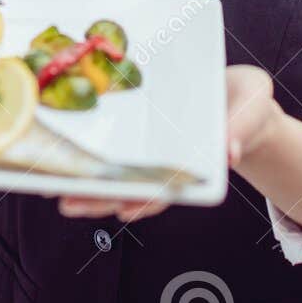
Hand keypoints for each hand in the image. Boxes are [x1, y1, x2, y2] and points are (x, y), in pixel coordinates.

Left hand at [56, 66, 279, 221]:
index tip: (123, 210)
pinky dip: (85, 156)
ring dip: (83, 182)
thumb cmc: (247, 104)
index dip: (144, 200)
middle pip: (130, 186)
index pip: (166, 190)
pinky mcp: (136, 131)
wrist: (236, 92)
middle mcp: (164, 164)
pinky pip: (109, 148)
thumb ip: (240, 129)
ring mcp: (148, 151)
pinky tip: (58, 160)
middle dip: (99, 198)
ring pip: (112, 171)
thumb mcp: (251, 109)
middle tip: (68, 202)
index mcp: (193, 166)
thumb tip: (229, 154)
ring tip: (51, 188)